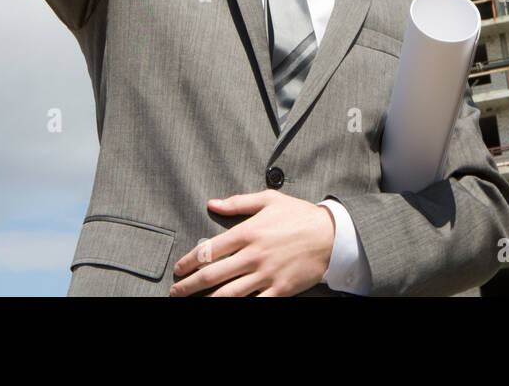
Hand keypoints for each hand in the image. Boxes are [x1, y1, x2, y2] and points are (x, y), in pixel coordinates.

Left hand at [169, 191, 335, 296]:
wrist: (331, 235)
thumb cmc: (299, 215)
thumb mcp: (269, 200)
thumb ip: (238, 202)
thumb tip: (211, 203)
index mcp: (248, 232)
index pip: (208, 250)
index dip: (189, 262)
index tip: (179, 269)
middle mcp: (253, 255)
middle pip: (211, 275)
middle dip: (189, 286)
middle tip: (176, 292)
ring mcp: (266, 275)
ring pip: (228, 294)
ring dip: (206, 301)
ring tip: (193, 304)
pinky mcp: (279, 290)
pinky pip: (255, 304)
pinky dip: (238, 308)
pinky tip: (226, 309)